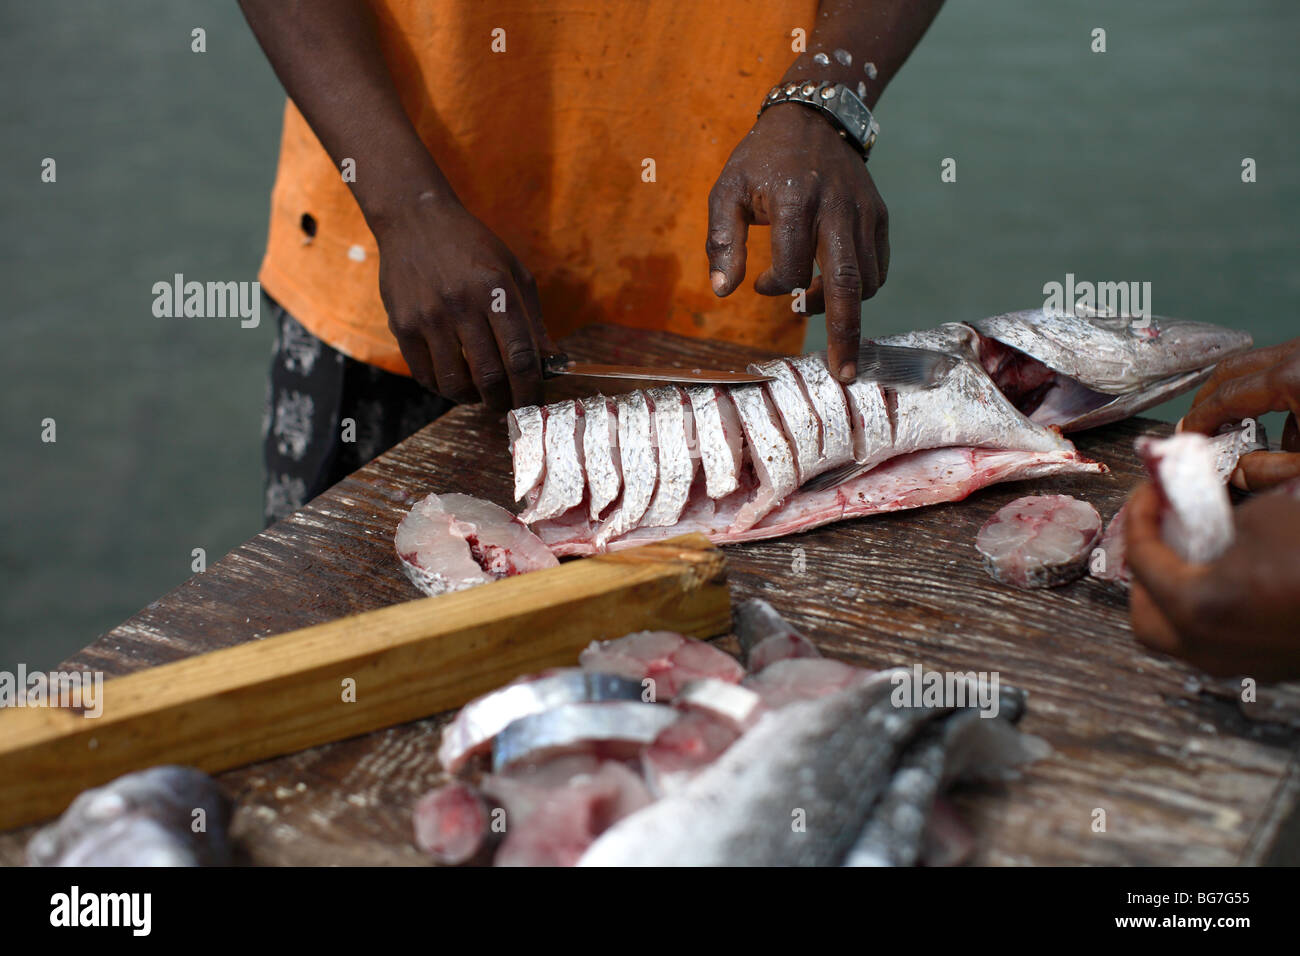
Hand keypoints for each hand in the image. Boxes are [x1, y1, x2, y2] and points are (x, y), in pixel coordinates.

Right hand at [373, 192, 554, 409]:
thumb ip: (534, 319)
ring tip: (483, 396)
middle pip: (490, 375)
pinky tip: (456, 383)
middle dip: (506, 400)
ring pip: (455, 383)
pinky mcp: (402, 325)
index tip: (535, 399)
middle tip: (511, 404)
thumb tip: (552, 363)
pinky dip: (444, 388)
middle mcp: (461, 304)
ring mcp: (428, 317)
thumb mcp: (514, 272)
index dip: (531, 387)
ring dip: (474, 400)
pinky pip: (425, 374)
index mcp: (496, 290)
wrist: (415, 220)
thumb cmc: (472, 246)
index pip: (520, 356)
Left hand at [706, 103, 889, 382]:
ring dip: (841, 308)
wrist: (814, 117)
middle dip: (845, 335)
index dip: (773, 287)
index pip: (791, 268)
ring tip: (811, 306)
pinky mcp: (879, 215)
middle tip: (844, 376)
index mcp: (794, 201)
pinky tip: (832, 287)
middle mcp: (835, 208)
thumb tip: (722, 291)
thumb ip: (722, 241)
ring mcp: (863, 212)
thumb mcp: (728, 190)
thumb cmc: (761, 160)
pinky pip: (877, 268)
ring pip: (865, 281)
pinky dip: (860, 288)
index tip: (762, 284)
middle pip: (847, 284)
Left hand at [1125, 482, 1299, 680]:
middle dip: (1143, 569)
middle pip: (1144, 614)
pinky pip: (1211, 643)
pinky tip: (1221, 578)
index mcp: (1201, 605)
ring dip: (1168, 594)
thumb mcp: (1266, 515)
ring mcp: (1238, 662)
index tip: (1150, 493)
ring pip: (1174, 635)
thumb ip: (1212, 517)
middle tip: (1156, 531)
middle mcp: (1210, 645)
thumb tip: (1190, 510)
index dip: (1141, 515)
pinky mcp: (1265, 665)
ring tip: (1185, 554)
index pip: (1141, 558)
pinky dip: (1201, 612)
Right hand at [1179, 338, 1299, 489]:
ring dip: (1247, 399)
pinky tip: (1295, 428)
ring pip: (1261, 367)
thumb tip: (1232, 471)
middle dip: (1209, 399)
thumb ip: (1266, 472)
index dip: (1199, 419)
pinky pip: (1288, 369)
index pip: (1226, 395)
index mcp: (1295, 377)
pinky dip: (1281, 395)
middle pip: (1233, 368)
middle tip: (1199, 427)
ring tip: (1252, 434)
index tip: (1186, 437)